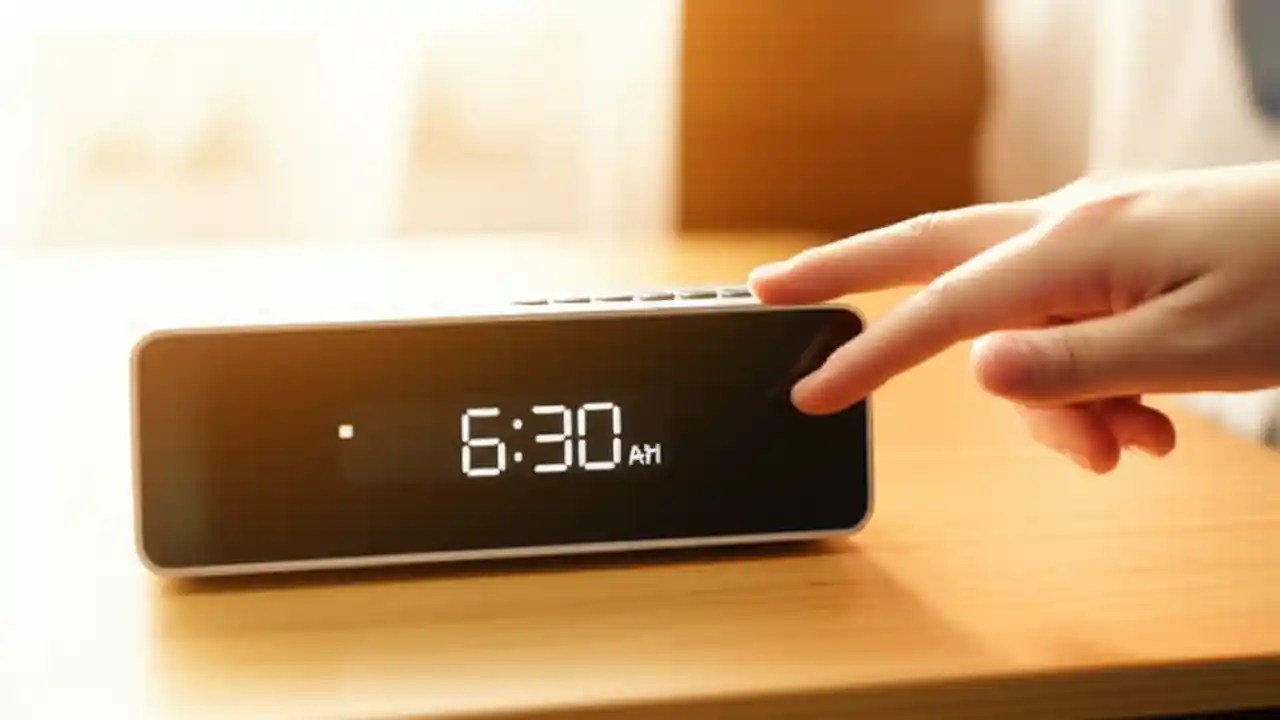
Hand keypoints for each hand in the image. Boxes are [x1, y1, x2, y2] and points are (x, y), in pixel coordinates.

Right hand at [748, 163, 1279, 472]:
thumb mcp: (1193, 348)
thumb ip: (1076, 363)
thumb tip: (973, 371)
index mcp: (1076, 245)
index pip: (944, 311)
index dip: (870, 358)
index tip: (811, 393)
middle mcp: (1067, 225)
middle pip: (926, 250)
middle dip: (845, 271)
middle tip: (770, 289)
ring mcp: (1086, 234)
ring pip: (1002, 315)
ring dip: (1044, 398)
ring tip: (1130, 443)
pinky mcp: (1108, 254)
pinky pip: (1053, 321)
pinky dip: (1079, 382)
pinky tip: (1144, 417)